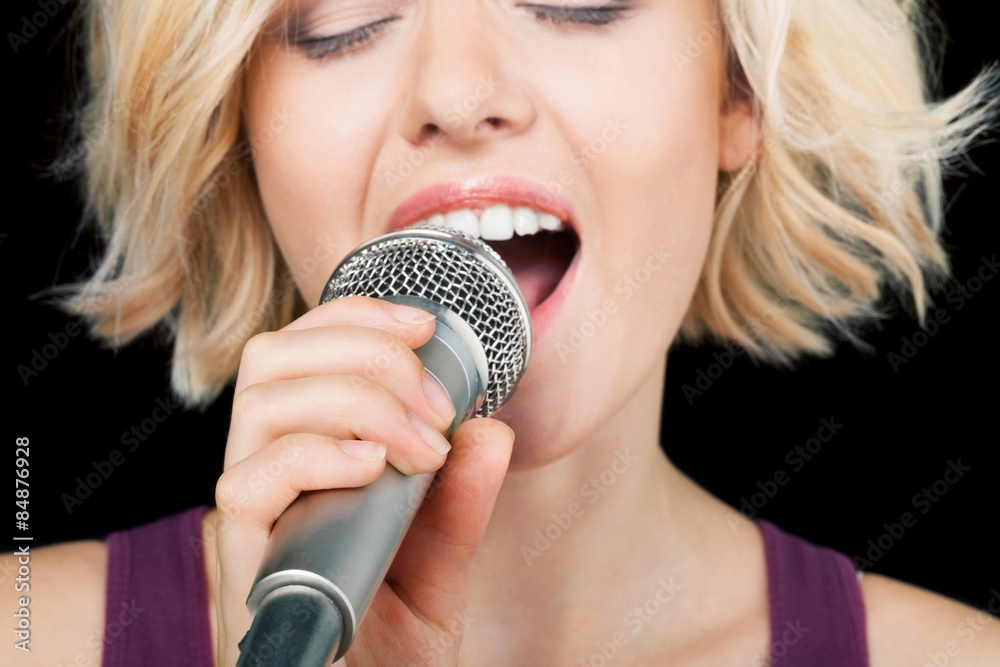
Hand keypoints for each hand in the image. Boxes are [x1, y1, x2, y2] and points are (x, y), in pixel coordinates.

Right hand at [213, 296, 513, 665]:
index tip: (422, 324)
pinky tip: (371, 469)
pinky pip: (252, 478)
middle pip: (273, 356)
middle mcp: (264, 471)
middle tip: (434, 404)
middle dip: (366, 351)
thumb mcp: (436, 568)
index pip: (299, 348)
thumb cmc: (381, 645)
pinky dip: (318, 454)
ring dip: (358, 399)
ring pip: (264, 401)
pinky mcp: (239, 556)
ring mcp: (248, 511)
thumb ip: (459, 503)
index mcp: (301, 457)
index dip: (354, 316)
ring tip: (419, 446)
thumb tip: (490, 432)